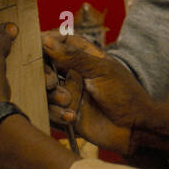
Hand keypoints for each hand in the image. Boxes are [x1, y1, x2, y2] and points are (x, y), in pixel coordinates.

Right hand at [41, 31, 151, 155]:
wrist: (134, 128)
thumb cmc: (124, 94)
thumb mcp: (101, 71)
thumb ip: (73, 57)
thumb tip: (45, 40)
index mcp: (85, 58)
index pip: (61, 42)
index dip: (47, 40)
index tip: (34, 43)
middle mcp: (74, 74)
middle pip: (46, 67)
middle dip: (44, 74)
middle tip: (51, 82)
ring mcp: (70, 95)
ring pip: (46, 91)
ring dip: (53, 96)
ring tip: (68, 101)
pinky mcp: (67, 114)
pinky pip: (50, 112)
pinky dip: (57, 114)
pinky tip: (73, 117)